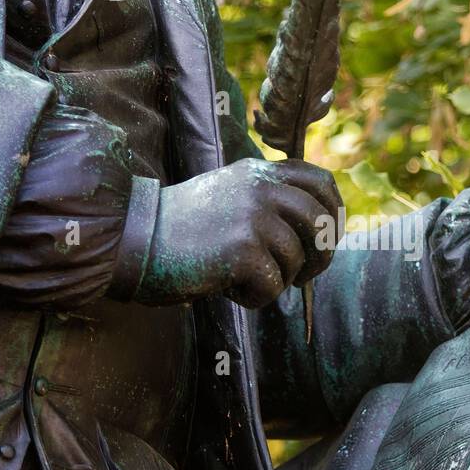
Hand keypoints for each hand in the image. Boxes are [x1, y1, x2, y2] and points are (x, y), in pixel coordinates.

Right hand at [136, 158, 342, 309]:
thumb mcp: (228, 196)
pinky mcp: (243, 249)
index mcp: (258, 172)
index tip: (324, 238)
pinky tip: (226, 288)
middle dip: (320, 256)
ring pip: (297, 260)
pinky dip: (253, 298)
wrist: (135, 240)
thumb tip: (316, 228)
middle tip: (300, 277)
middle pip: (321, 222)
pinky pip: (273, 286)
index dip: (334, 213)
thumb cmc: (180, 228)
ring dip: (276, 280)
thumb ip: (266, 200)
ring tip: (239, 278)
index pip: (321, 182)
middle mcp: (260, 188)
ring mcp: (253, 217)